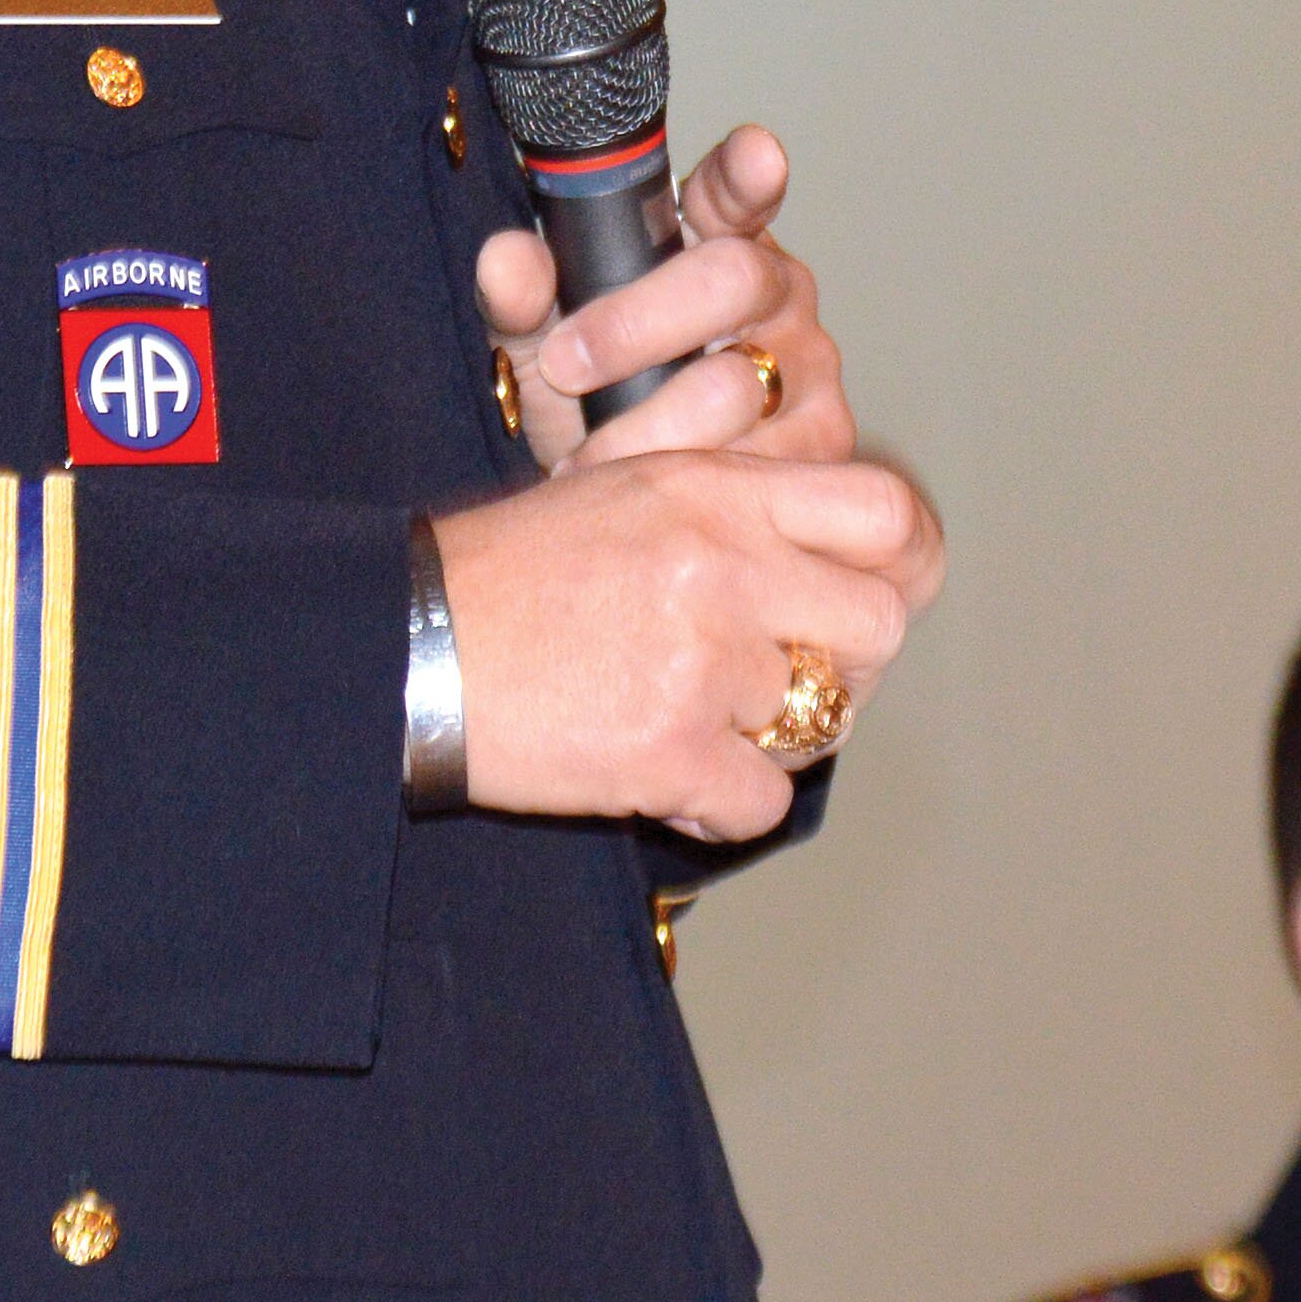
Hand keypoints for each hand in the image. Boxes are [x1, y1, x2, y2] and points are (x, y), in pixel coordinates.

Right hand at [431, 441, 944, 842]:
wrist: (406, 644)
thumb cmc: (506, 574)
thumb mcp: (625, 491)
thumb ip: (729, 512)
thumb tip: (818, 559)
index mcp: (719, 489)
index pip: (884, 513)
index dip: (895, 567)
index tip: (853, 603)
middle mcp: (725, 563)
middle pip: (880, 622)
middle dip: (848, 666)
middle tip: (791, 689)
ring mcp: (703, 656)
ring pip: (820, 722)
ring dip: (771, 742)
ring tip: (704, 736)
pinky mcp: (669, 744)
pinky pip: (762, 802)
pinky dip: (724, 812)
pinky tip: (672, 791)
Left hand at [474, 126, 844, 471]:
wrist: (633, 477)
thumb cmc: (596, 384)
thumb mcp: (542, 338)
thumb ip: (522, 297)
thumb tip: (507, 260)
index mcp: (717, 234)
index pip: (739, 187)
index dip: (749, 170)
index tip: (754, 156)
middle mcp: (780, 286)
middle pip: (735, 280)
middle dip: (639, 324)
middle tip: (566, 367)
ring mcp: (813, 361)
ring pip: (740, 389)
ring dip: (649, 431)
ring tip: (584, 459)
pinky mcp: (828, 438)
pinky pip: (758, 463)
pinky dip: (688, 486)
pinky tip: (644, 494)